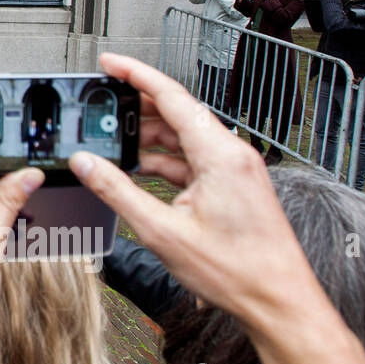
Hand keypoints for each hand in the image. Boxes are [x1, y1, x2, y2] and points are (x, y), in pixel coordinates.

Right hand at [69, 52, 364, 363]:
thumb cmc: (237, 271)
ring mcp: (234, 169)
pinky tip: (138, 170)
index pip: (172, 96)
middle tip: (102, 104)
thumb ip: (118, 191)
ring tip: (112, 143)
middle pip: (177, 113)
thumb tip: (87, 164)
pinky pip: (192, 159)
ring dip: (148, 138)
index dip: (136, 74)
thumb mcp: (162, 232)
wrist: (277, 301)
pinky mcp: (233, 185)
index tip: (111, 62)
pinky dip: (163, 160)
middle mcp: (231, 154)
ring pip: (183, 138)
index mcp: (219, 154)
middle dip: (137, 107)